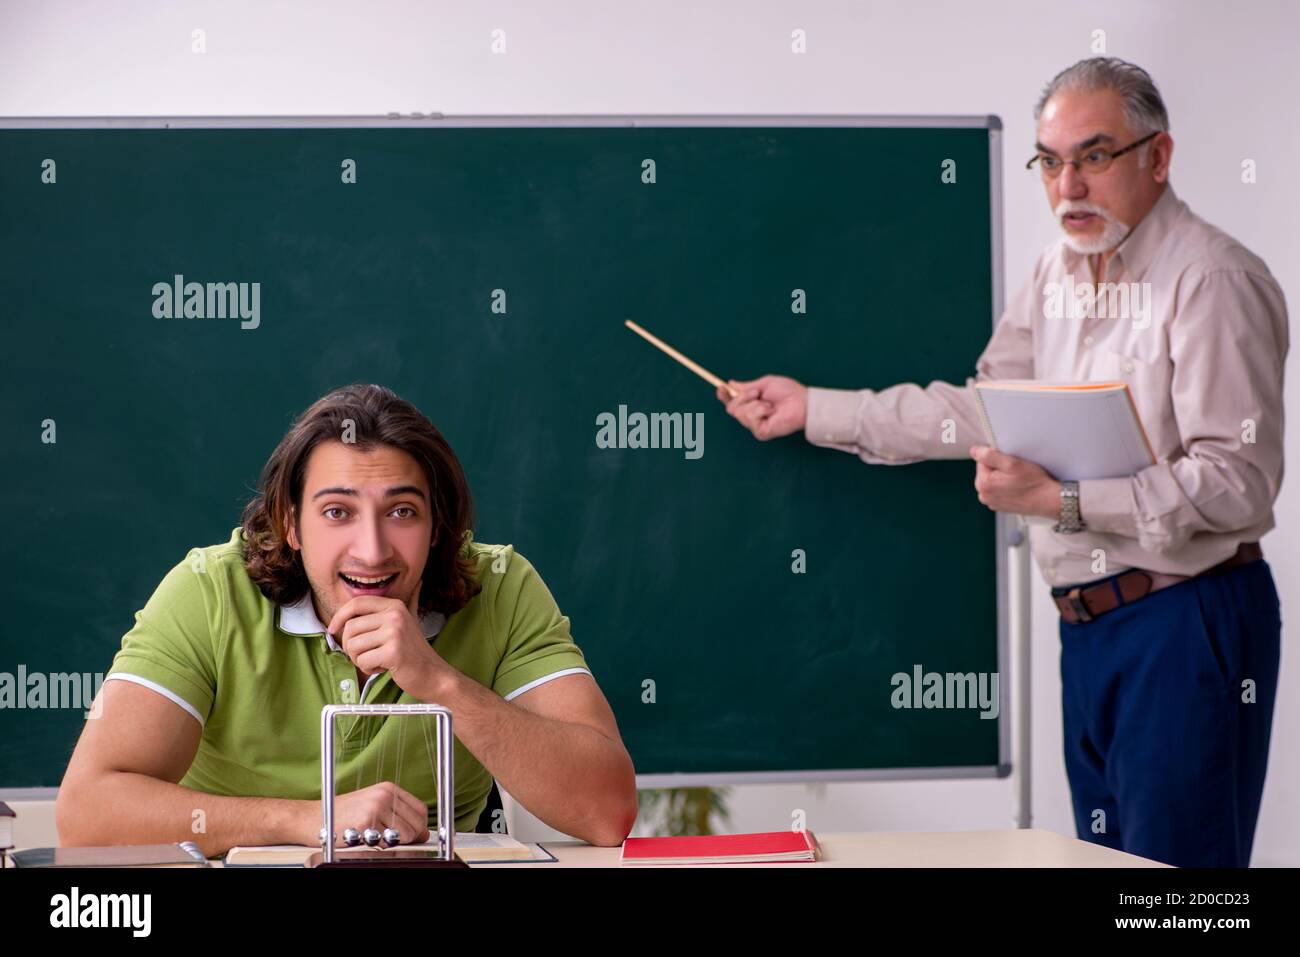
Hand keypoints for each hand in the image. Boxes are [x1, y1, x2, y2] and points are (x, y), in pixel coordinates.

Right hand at [320, 780, 430, 846]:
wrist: (310, 818)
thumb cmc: (340, 814)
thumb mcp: (370, 804)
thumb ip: (395, 813)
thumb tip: (420, 831)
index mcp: (388, 789)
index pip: (420, 810)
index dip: (420, 827)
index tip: (416, 836)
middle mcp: (384, 795)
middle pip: (417, 823)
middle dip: (411, 838)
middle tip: (394, 842)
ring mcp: (376, 807)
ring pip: (406, 835)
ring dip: (395, 843)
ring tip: (377, 840)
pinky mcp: (366, 822)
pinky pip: (387, 842)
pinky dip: (379, 846)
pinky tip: (365, 840)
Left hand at [326, 578, 455, 698]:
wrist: (434, 674)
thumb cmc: (416, 651)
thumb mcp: (412, 620)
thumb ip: (411, 601)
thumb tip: (420, 582)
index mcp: (394, 606)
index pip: (356, 603)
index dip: (339, 616)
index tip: (333, 629)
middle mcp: (395, 615)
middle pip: (350, 628)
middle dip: (352, 647)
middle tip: (368, 654)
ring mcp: (395, 632)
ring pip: (353, 646)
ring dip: (360, 660)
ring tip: (378, 660)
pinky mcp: (393, 652)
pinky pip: (363, 661)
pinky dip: (369, 669)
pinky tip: (384, 667)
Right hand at [716, 374, 807, 439]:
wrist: (802, 402)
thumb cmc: (788, 392)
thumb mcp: (764, 384)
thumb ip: (746, 386)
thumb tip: (731, 384)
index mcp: (751, 405)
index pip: (731, 403)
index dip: (724, 396)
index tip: (720, 387)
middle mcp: (751, 417)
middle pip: (731, 409)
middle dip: (742, 397)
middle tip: (757, 393)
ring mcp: (755, 426)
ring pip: (740, 413)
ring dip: (755, 403)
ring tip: (770, 405)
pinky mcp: (760, 432)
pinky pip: (750, 418)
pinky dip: (760, 410)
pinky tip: (771, 412)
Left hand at [970, 445, 1061, 518]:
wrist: (1048, 500)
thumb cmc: (1033, 482)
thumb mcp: (1012, 463)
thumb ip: (989, 455)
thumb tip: (974, 451)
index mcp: (982, 484)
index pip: (982, 460)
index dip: (997, 457)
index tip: (1011, 461)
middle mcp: (984, 495)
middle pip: (987, 470)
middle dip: (1000, 467)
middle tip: (1016, 471)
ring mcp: (992, 502)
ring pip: (994, 479)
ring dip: (1004, 476)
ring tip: (1019, 479)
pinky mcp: (1001, 505)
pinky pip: (1000, 489)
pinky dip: (1008, 486)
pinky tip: (1019, 487)